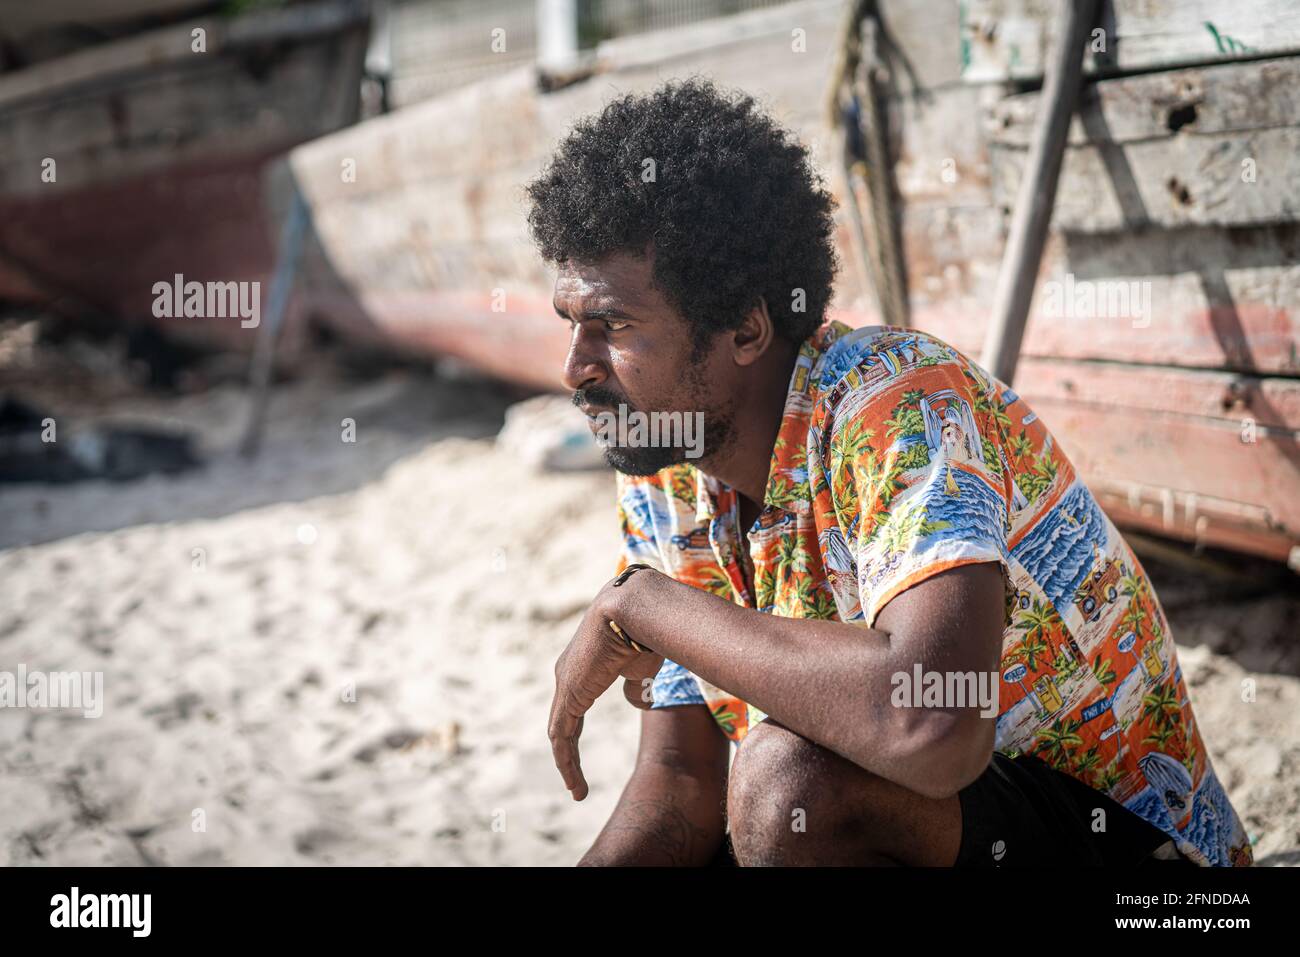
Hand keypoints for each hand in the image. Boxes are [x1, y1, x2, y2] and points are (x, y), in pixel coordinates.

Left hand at [548, 578, 662, 800]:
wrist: (635, 611)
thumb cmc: (645, 633)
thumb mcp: (641, 667)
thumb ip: (634, 685)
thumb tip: (637, 701)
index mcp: (583, 668)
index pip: (573, 709)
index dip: (576, 735)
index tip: (582, 758)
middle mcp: (568, 675)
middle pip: (563, 723)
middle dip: (568, 754)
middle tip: (575, 784)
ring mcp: (565, 684)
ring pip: (560, 733)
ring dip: (567, 764)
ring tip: (577, 790)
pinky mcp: (568, 693)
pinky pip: (562, 735)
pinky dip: (566, 760)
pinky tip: (573, 780)